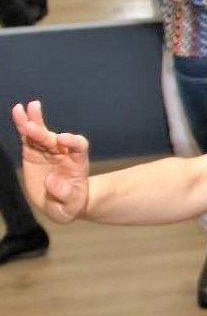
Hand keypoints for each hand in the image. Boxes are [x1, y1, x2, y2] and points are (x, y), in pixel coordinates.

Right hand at [11, 101, 90, 223]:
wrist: (61, 203)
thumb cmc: (69, 204)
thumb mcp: (70, 206)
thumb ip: (64, 194)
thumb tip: (51, 181)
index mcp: (77, 164)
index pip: (79, 147)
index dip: (72, 141)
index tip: (62, 139)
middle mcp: (63, 153)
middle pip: (55, 139)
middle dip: (44, 134)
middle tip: (33, 128)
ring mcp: (48, 150)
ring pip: (41, 133)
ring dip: (32, 122)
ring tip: (22, 109)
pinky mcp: (33, 151)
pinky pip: (28, 136)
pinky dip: (23, 124)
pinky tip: (18, 111)